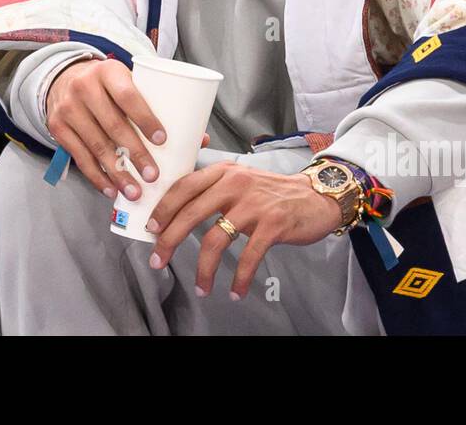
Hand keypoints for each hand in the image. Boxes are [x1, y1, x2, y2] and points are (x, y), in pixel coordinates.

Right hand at [45, 58, 165, 200]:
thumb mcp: (129, 83)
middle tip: (153, 175)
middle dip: (135, 153)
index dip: (145, 118)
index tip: (162, 141)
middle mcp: (85, 87)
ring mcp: (68, 108)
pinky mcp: (58, 127)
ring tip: (136, 191)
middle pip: (113, 125)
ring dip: (118, 173)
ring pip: (96, 146)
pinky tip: (111, 189)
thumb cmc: (109, 86)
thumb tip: (201, 139)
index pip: (128, 96)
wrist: (65, 79)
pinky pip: (79, 157)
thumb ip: (159, 106)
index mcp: (108, 72)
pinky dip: (97, 176)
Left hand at [148, 163, 344, 298]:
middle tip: (158, 261)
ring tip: (201, 288)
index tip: (150, 229)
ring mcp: (254, 204)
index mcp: (223, 172)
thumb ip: (213, 190)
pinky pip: (248, 257)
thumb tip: (177, 212)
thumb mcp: (239, 180)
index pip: (184, 186)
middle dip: (169, 240)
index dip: (163, 208)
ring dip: (204, 269)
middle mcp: (235, 184)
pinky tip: (235, 292)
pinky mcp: (272, 225)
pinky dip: (239, 279)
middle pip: (191, 213)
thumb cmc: (272, 193)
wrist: (316, 196)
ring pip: (216, 239)